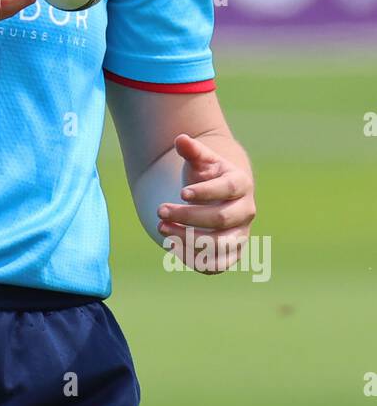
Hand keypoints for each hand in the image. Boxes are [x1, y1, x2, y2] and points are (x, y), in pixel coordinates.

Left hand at [157, 132, 256, 273]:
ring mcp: (240, 235)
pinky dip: (193, 259)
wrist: (217, 196)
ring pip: (218, 245)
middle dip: (188, 216)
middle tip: (160, 210)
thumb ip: (191, 150)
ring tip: (161, 228)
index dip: (206, 192)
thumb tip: (181, 139)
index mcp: (241, 184)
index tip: (182, 193)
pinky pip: (216, 265)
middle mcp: (246, 211)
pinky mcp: (230, 254)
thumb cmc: (205, 175)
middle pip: (220, 219)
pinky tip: (170, 246)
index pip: (229, 189)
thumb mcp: (200, 160)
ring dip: (188, 239)